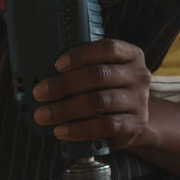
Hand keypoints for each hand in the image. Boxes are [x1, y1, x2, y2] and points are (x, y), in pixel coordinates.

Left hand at [30, 39, 153, 149]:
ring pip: (98, 102)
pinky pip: (104, 126)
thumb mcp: (106, 73)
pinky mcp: (134, 124)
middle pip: (99, 75)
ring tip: (43, 115)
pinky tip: (61, 130)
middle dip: (64, 84)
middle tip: (40, 93)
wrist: (136, 120)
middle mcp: (138, 76)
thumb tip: (43, 74)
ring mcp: (139, 101)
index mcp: (131, 55)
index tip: (57, 65)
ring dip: (65, 109)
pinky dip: (79, 129)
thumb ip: (84, 69)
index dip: (81, 55)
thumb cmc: (111, 90)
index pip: (108, 48)